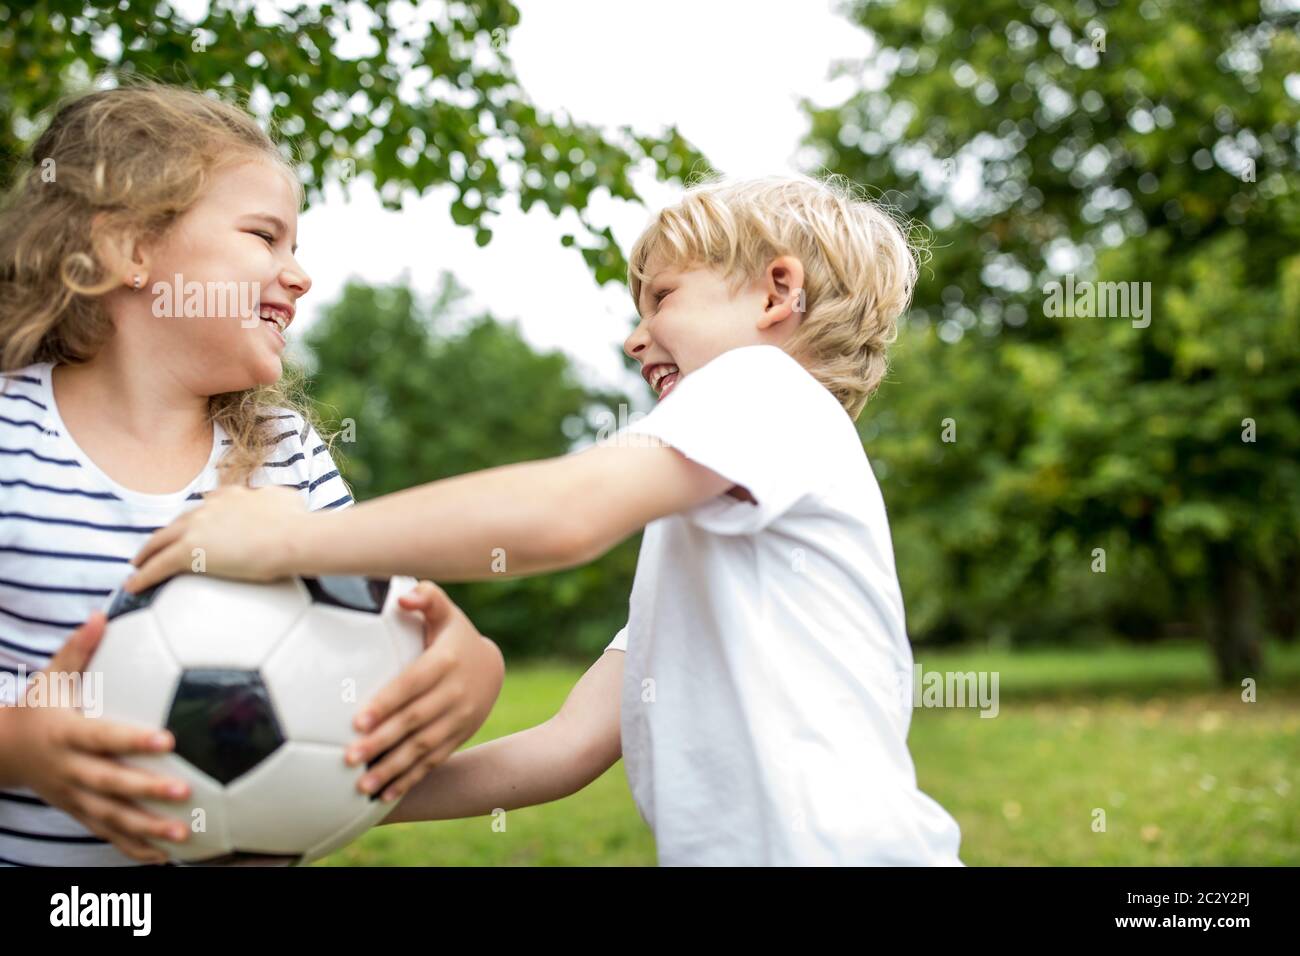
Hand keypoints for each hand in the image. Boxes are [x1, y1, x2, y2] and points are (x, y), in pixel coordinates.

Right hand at [2, 613, 193, 862]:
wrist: (2, 750)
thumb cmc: (39, 706)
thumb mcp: (50, 676)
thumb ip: (79, 648)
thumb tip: (101, 614)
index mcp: (68, 734)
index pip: (104, 738)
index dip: (133, 742)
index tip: (168, 741)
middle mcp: (71, 770)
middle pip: (111, 785)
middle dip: (146, 792)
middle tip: (184, 795)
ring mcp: (74, 796)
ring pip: (111, 818)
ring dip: (146, 829)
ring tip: (183, 836)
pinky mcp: (79, 812)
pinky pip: (107, 834)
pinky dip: (133, 848)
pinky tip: (166, 858)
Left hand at [125, 486, 308, 591]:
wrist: (294, 536)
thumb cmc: (298, 521)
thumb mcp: (286, 498)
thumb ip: (274, 498)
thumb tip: (281, 500)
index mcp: (230, 495)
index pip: (204, 509)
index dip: (194, 521)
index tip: (190, 530)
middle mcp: (208, 506)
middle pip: (177, 523)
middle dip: (164, 536)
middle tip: (154, 548)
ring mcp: (196, 527)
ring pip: (160, 541)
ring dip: (146, 553)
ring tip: (137, 565)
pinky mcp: (189, 551)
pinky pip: (158, 565)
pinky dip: (143, 576)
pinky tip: (133, 586)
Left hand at [344, 581, 504, 802]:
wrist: (492, 667)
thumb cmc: (454, 635)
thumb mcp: (446, 611)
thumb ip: (426, 597)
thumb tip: (403, 597)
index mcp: (444, 662)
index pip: (412, 684)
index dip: (387, 702)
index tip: (358, 720)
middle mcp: (454, 694)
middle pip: (415, 721)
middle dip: (382, 741)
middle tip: (349, 757)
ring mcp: (458, 719)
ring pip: (423, 747)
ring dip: (392, 767)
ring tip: (361, 784)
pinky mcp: (457, 738)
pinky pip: (432, 761)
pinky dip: (409, 779)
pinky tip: (384, 794)